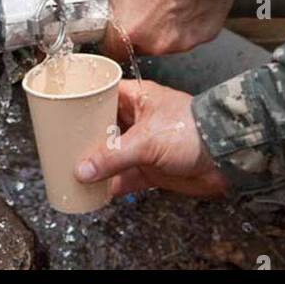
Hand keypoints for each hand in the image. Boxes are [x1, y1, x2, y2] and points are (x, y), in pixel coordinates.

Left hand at [31, 0, 235, 56]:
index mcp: (129, 28)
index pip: (109, 49)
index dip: (108, 33)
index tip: (111, 18)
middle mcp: (158, 42)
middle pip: (136, 44)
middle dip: (134, 24)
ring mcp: (184, 40)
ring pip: (163, 40)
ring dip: (159, 24)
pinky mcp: (205, 33)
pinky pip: (188, 34)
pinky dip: (184, 21)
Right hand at [77, 78, 227, 198]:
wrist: (224, 156)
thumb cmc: (192, 130)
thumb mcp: (147, 139)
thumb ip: (113, 156)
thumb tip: (83, 169)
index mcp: (137, 98)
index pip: (103, 92)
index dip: (83, 98)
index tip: (62, 107)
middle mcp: (137, 119)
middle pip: (102, 126)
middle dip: (84, 136)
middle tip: (61, 143)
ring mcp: (143, 144)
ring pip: (110, 153)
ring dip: (95, 163)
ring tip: (71, 169)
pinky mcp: (150, 168)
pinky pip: (123, 177)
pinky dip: (110, 185)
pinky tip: (94, 191)